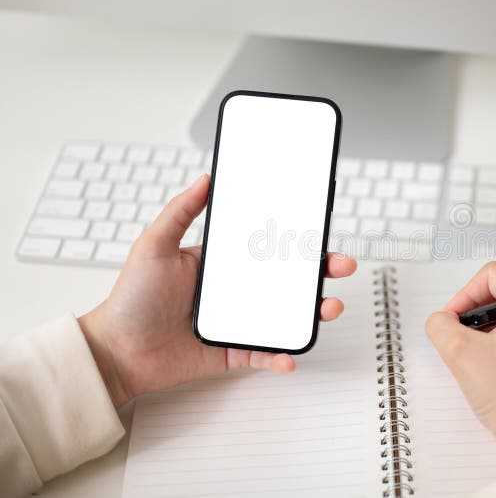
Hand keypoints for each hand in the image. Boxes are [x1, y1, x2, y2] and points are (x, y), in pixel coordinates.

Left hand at [78, 174, 356, 407]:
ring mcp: (237, 321)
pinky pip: (264, 353)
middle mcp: (235, 291)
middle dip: (320, 273)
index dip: (296, 239)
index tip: (318, 230)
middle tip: (341, 265)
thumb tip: (204, 179)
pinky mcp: (232, 351)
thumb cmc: (129, 300)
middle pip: (288, 280)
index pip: (268, 247)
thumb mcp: (153, 246)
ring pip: (285, 315)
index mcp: (221, 263)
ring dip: (312, 312)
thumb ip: (180, 212)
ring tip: (328, 308)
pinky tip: (291, 355)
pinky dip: (281, 355)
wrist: (115, 353)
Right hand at [425, 261, 495, 489]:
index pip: (494, 275)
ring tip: (474, 361)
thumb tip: (441, 320)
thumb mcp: (461, 353)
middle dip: (474, 316)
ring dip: (486, 334)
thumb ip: (440, 325)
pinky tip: (491, 375)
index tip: (453, 320)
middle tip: (460, 340)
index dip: (465, 294)